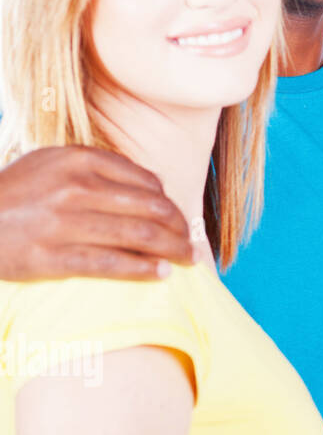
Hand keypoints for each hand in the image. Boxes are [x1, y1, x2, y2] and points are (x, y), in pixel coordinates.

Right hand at [0, 146, 191, 280]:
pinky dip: (143, 269)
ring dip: (172, 249)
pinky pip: (111, 263)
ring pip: (138, 235)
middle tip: (193, 243)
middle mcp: (74, 187)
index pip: (146, 182)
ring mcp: (63, 223)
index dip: (170, 203)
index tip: (180, 219)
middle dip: (180, 228)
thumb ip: (97, 169)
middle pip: (150, 208)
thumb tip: (152, 188)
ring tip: (187, 259)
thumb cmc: (15, 194)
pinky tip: (161, 274)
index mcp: (78, 160)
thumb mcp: (51, 164)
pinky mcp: (51, 257)